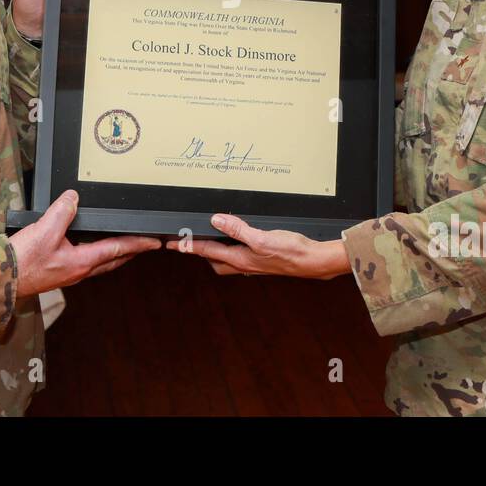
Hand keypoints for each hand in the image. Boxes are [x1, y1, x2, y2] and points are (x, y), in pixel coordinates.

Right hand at [10, 190, 161, 296]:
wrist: (0, 280)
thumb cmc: (21, 262)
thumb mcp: (44, 230)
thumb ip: (62, 212)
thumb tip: (74, 198)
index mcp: (81, 261)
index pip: (118, 249)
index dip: (139, 244)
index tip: (155, 242)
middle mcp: (79, 271)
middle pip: (113, 259)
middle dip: (130, 251)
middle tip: (144, 244)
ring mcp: (68, 274)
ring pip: (99, 263)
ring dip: (113, 254)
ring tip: (121, 244)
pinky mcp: (57, 273)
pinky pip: (84, 262)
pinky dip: (94, 253)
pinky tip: (86, 247)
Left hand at [170, 213, 350, 279]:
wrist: (313, 261)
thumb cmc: (291, 252)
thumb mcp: (262, 237)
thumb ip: (238, 229)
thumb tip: (217, 220)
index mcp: (240, 259)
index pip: (208, 251)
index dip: (188, 246)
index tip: (172, 244)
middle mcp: (244, 264)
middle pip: (214, 260)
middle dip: (200, 252)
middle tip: (188, 242)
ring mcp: (253, 264)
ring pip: (227, 260)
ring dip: (216, 251)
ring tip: (209, 240)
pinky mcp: (262, 261)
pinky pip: (240, 256)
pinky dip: (232, 249)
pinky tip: (238, 241)